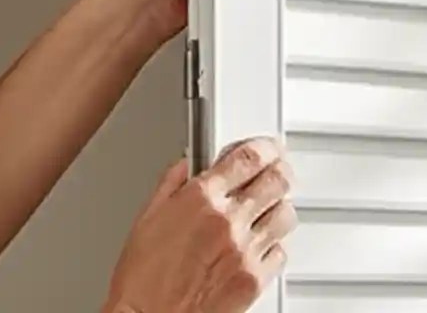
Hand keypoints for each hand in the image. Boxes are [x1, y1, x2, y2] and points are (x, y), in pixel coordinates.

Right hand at [102, 138, 297, 312]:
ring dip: (278, 209)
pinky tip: (258, 245)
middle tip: (275, 173)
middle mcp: (227, 221)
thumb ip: (170, 185)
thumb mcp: (146, 219)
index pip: (249, 157)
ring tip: (266, 211)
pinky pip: (281, 253)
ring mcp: (245, 250)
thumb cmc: (141, 280)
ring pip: (286, 214)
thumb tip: (185, 167)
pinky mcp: (254, 279)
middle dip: (279, 172)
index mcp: (200, 199)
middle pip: (278, 179)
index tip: (266, 148)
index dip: (264, 147)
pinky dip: (273, 246)